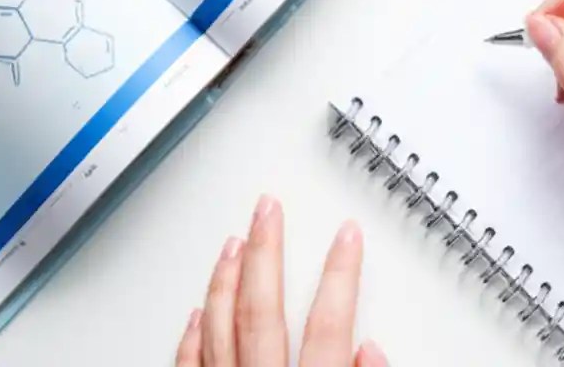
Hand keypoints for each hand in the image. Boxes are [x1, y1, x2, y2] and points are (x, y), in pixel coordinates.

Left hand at [176, 197, 385, 366]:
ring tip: (235, 242)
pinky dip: (193, 337)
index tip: (347, 237)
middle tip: (269, 212)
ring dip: (226, 281)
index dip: (340, 274)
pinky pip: (191, 366)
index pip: (327, 325)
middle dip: (266, 253)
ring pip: (221, 329)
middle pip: (262, 312)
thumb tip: (372, 351)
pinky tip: (197, 313)